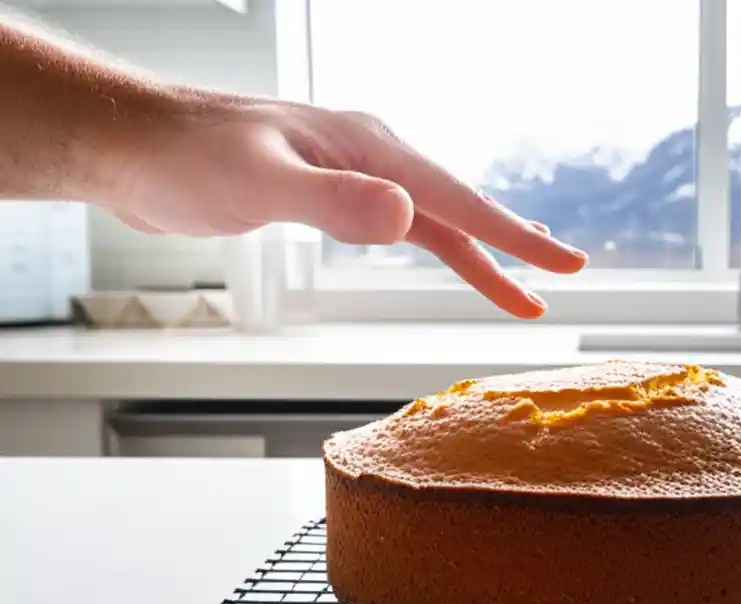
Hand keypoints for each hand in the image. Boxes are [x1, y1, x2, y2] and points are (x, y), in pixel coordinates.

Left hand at [101, 95, 586, 317]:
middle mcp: (372, 156)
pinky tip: (446, 246)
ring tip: (523, 281)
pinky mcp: (329, 189)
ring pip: (434, 218)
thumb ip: (333, 203)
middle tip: (566, 275)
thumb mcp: (257, 184)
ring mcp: (353, 170)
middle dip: (512, 246)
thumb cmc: (185, 159)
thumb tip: (408, 220)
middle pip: (459, 209)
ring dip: (480, 251)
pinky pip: (403, 220)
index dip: (514, 237)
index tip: (566, 266)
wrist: (131, 142)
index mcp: (369, 150)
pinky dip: (437, 241)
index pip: (458, 201)